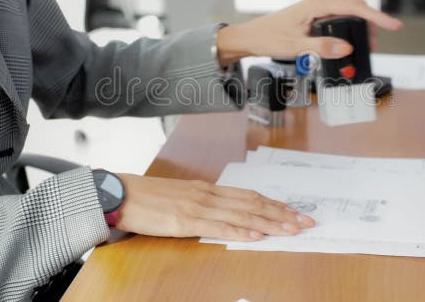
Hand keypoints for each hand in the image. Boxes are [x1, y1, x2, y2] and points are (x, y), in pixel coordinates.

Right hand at [114, 174, 315, 240]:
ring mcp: (197, 207)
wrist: (118, 193)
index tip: (295, 211)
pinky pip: (218, 226)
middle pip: (253, 204)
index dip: (275, 204)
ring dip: (270, 223)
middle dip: (283, 214)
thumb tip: (224, 213)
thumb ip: (203, 204)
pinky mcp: (185, 221)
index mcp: (207, 189)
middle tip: (306, 221)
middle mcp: (207, 195)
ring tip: (292, 229)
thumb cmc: (146, 197)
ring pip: (243, 214)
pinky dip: (241, 231)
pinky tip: (257, 235)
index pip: (250, 196)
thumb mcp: (180, 196)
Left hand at [216, 0, 402, 66]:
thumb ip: (322, 47)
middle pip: (355, 10)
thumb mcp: (295, 46)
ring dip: (358, 30)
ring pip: (347, 16)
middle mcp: (318, 4)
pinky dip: (347, 32)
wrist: (249, 38)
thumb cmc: (267, 38)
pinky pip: (337, 22)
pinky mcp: (313, 19)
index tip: (393, 25)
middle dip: (370, 25)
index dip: (376, 17)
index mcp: (316, 5)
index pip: (354, 7)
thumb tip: (347, 47)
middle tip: (375, 44)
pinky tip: (348, 45)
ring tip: (364, 48)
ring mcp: (316, 11)